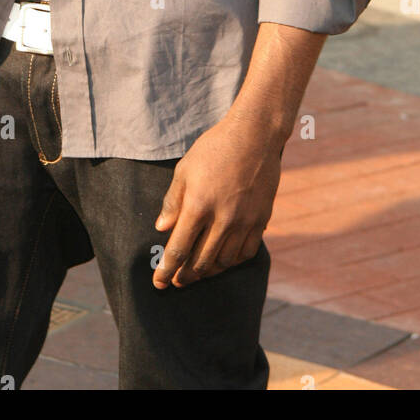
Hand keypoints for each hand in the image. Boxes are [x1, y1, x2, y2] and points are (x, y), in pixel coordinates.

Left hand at [152, 111, 281, 288]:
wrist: (254, 136)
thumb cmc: (214, 149)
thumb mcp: (184, 170)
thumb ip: (173, 201)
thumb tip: (162, 228)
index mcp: (198, 206)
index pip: (178, 249)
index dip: (166, 270)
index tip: (159, 283)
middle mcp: (222, 219)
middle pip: (200, 261)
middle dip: (185, 276)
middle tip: (176, 281)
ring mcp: (244, 221)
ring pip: (224, 261)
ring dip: (208, 271)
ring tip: (197, 272)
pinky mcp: (261, 220)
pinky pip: (246, 252)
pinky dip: (233, 261)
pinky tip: (224, 260)